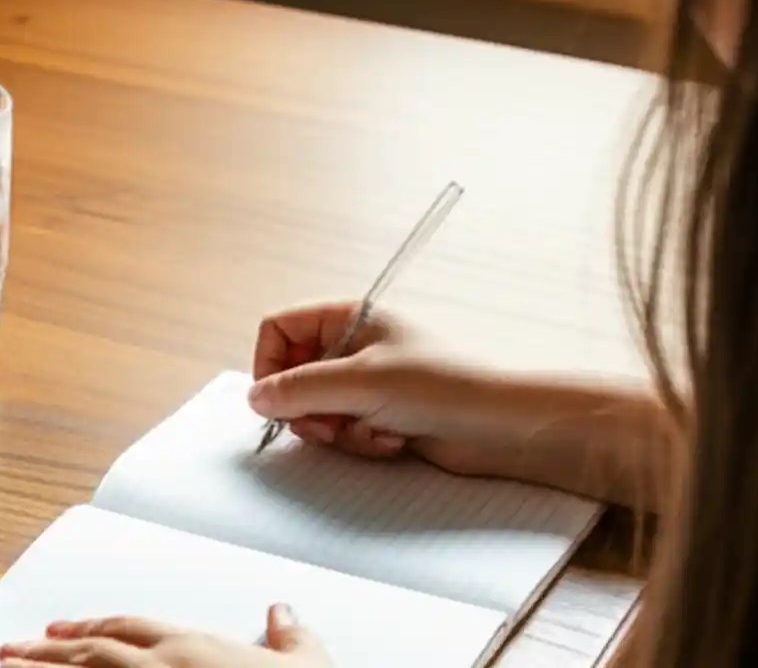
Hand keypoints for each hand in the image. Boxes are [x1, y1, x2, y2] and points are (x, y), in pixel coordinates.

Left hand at [0, 604, 331, 667]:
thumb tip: (283, 612)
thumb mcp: (308, 664)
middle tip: (9, 647)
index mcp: (194, 647)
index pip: (131, 627)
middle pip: (89, 650)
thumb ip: (291, 636)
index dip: (93, 625)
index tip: (62, 628)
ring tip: (1, 666)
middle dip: (46, 649)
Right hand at [248, 300, 506, 470]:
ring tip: (371, 432)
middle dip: (306, 407)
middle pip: (295, 375)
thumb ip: (300, 389)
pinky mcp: (384, 415)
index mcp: (351, 316)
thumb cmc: (443, 386)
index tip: (276, 399)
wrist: (501, 426)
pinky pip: (345, 431)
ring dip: (337, 429)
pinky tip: (394, 441)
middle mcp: (356, 345)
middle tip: (327, 426)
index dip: (270, 364)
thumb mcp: (361, 382)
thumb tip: (255, 398)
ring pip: (318, 409)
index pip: (281, 328)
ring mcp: (370, 382)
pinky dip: (361, 442)